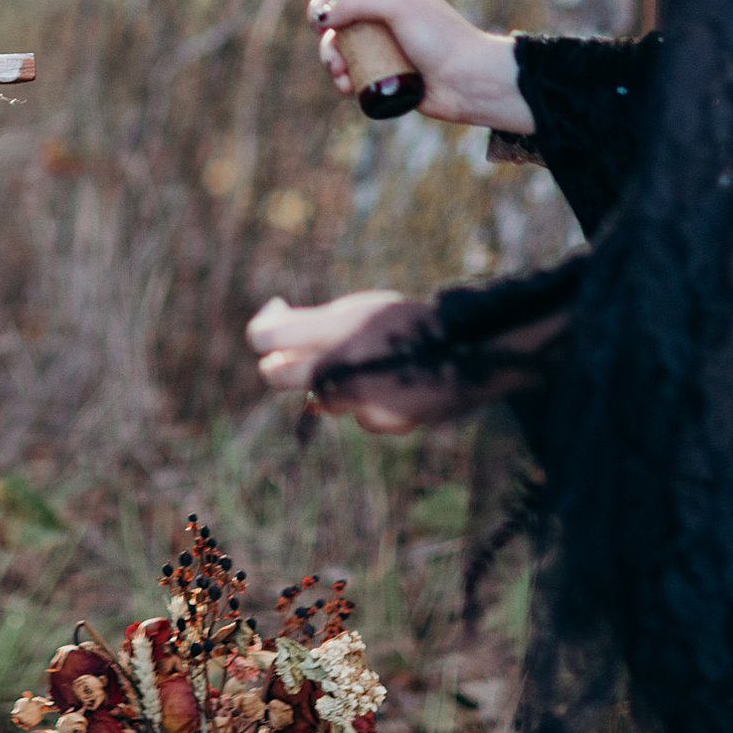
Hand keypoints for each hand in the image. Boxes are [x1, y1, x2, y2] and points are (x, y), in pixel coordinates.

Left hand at [246, 290, 458, 434]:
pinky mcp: (383, 423)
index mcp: (337, 327)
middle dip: (278, 367)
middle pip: (275, 376)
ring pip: (321, 399)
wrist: (472, 351)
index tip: (271, 328)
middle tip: (290, 356)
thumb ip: (313, 323)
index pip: (265, 338)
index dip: (261, 333)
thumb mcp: (358, 309)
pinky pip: (358, 415)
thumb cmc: (406, 323)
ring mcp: (362, 400)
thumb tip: (269, 326)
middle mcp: (344, 366)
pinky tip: (394, 386)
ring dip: (330, 386)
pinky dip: (366, 403)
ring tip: (367, 366)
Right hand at [303, 0, 532, 134]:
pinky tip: (347, 84)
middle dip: (321, 14)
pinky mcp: (381, 68)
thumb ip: (354, 1)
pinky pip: (349, 68)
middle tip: (322, 26)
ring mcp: (381, 39)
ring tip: (339, 69)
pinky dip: (341, 75)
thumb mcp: (397, 5)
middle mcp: (385, 8)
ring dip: (330, 54)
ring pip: (338, 38)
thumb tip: (324, 19)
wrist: (468, 83)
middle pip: (337, 0)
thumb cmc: (441, 37)